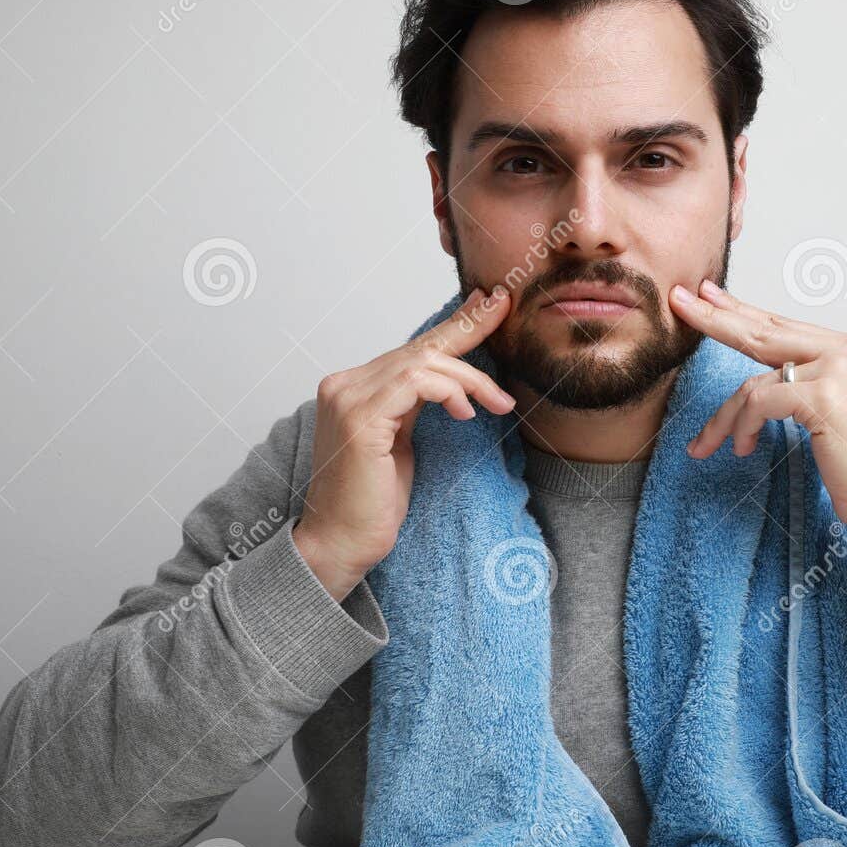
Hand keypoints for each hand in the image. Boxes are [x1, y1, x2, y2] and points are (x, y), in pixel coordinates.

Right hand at [293, 286, 515, 599]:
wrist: (342, 543)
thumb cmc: (373, 501)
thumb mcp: (402, 440)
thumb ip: (415, 405)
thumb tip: (450, 379)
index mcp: (354, 387)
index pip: (413, 349)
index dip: (455, 325)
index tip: (489, 303)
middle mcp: (345, 383)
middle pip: (420, 346)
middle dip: (469, 328)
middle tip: (504, 311)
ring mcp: (348, 397)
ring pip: (423, 361)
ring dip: (470, 378)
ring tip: (498, 403)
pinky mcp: (361, 417)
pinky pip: (416, 382)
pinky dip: (450, 391)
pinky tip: (466, 412)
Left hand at [669, 279, 846, 562]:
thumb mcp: (839, 412)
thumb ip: (809, 384)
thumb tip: (768, 377)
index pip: (784, 325)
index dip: (742, 311)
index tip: (709, 297)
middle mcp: (846, 350)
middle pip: (764, 330)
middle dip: (715, 318)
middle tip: (680, 302)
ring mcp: (836, 370)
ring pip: (753, 380)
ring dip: (723, 417)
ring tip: (707, 444)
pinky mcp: (823, 397)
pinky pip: (758, 403)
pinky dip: (741, 427)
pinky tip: (742, 448)